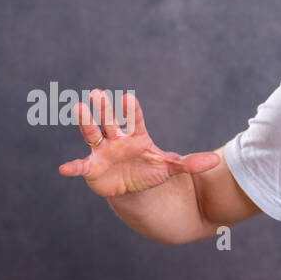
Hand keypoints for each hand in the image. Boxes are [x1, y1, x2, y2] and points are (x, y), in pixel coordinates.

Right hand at [58, 90, 219, 196]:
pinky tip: (64, 169)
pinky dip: (73, 167)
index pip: (135, 120)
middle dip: (105, 109)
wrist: (134, 186)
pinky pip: (82, 167)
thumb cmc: (151, 171)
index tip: (129, 98)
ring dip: (86, 123)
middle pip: (110, 122)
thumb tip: (216, 161)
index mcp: (137, 136)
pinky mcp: (93, 168)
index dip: (132, 111)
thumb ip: (191, 163)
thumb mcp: (171, 167)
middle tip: (98, 92)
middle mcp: (117, 140)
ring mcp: (103, 152)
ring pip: (93, 135)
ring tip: (79, 107)